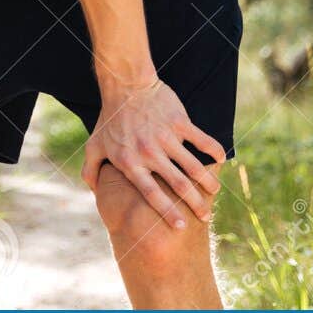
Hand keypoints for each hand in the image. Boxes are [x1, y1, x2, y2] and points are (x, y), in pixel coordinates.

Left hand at [81, 76, 225, 228]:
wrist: (125, 85)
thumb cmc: (110, 118)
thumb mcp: (94, 145)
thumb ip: (91, 170)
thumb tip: (92, 191)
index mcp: (130, 162)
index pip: (151, 194)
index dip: (167, 212)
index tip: (180, 226)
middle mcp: (149, 153)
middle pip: (178, 185)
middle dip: (195, 204)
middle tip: (206, 216)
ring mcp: (165, 137)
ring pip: (193, 167)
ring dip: (208, 182)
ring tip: (214, 192)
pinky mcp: (179, 122)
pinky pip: (201, 140)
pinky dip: (214, 150)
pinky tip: (221, 159)